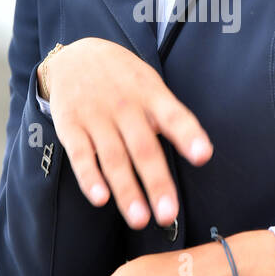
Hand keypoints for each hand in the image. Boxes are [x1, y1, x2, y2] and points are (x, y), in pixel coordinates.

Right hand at [40, 38, 212, 230]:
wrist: (74, 56)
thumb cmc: (121, 78)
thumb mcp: (149, 83)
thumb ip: (168, 115)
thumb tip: (195, 149)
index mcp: (150, 95)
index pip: (174, 115)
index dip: (188, 135)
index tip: (203, 155)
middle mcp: (124, 107)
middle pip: (143, 148)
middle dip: (157, 183)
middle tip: (168, 213)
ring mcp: (96, 117)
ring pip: (113, 158)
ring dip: (126, 191)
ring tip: (140, 219)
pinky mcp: (71, 127)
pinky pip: (80, 155)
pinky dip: (90, 178)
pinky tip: (100, 198)